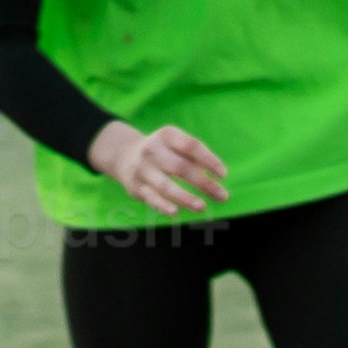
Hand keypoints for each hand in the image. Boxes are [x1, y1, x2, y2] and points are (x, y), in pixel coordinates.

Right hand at [87, 115, 231, 216]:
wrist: (124, 155)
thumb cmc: (163, 152)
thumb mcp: (176, 145)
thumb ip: (195, 158)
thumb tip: (217, 179)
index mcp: (167, 135)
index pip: (191, 146)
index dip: (209, 160)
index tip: (223, 175)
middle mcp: (152, 149)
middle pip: (180, 167)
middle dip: (203, 183)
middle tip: (223, 196)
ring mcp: (142, 168)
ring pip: (165, 185)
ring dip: (185, 198)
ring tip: (202, 207)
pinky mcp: (135, 186)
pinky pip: (150, 197)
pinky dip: (162, 206)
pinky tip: (176, 213)